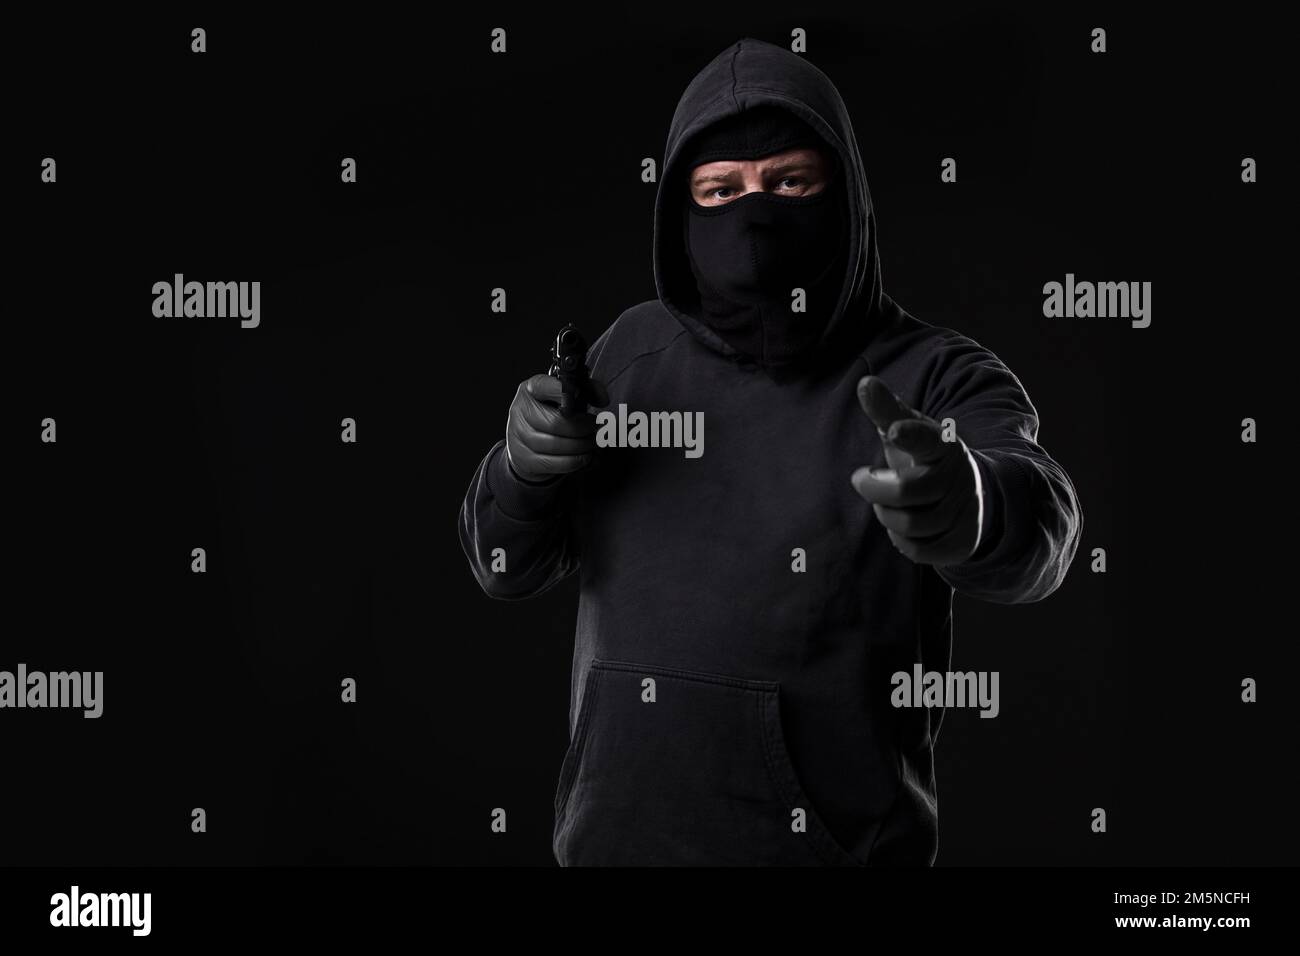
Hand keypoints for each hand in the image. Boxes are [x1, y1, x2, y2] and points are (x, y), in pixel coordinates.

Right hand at [505, 374, 608, 482]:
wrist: (527, 442)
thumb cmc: (550, 414)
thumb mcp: (564, 396)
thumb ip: (586, 390)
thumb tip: (603, 398)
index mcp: (530, 389)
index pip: (545, 386)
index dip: (565, 392)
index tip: (582, 397)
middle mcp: (520, 411)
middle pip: (554, 422)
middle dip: (582, 428)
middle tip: (597, 429)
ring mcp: (519, 436)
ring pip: (554, 445)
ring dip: (580, 446)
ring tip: (593, 443)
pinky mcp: (524, 458)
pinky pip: (552, 463)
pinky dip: (573, 461)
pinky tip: (584, 457)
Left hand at [850, 375, 979, 565]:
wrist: (967, 494)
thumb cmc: (923, 458)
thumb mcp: (907, 430)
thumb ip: (885, 410)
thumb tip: (865, 382)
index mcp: (942, 444)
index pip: (928, 438)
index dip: (911, 435)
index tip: (893, 431)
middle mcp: (959, 476)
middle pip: (907, 491)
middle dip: (875, 489)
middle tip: (860, 479)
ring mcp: (966, 509)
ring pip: (912, 524)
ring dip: (887, 516)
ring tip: (884, 503)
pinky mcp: (963, 541)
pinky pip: (920, 551)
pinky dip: (902, 542)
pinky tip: (901, 528)